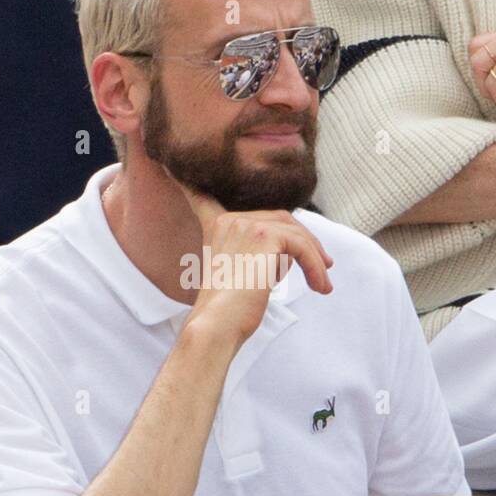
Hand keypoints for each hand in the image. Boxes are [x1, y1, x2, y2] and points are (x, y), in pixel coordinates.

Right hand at [178, 186, 332, 344]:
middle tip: (323, 263)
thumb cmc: (226, 313)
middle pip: (279, 218)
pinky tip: (320, 286)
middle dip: (303, 240)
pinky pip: (302, 246)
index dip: (192, 186)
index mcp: (216, 227)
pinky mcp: (266, 237)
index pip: (205, 198)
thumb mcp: (237, 275)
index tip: (172, 170)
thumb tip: (288, 254)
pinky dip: (315, 266)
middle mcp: (229, 220)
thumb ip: (253, 255)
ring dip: (314, 257)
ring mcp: (246, 225)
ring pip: (295, 232)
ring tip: (323, 281)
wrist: (218, 325)